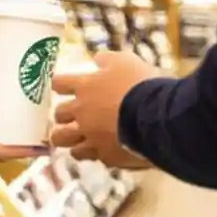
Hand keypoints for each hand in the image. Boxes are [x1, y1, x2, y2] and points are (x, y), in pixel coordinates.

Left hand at [50, 51, 159, 169]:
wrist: (157, 117)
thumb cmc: (141, 84)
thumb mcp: (125, 61)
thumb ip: (107, 60)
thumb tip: (97, 59)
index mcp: (85, 87)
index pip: (59, 83)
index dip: (60, 85)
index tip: (63, 87)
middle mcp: (82, 112)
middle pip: (58, 115)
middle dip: (62, 115)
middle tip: (70, 116)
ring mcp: (91, 136)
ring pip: (65, 141)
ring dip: (69, 138)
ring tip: (75, 139)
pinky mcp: (105, 155)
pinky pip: (91, 156)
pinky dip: (94, 152)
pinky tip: (101, 149)